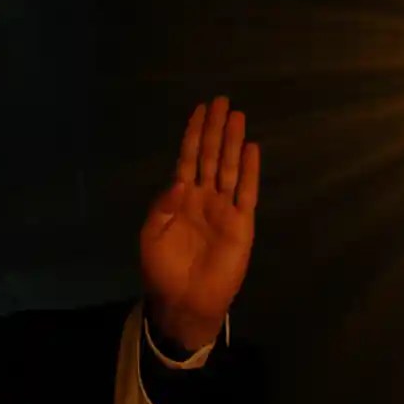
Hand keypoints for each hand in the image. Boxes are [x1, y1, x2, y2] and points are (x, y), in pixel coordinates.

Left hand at [141, 97, 259, 350]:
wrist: (185, 301)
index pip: (189, 158)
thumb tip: (178, 180)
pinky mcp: (241, 223)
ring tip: (238, 116)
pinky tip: (251, 149)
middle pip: (212, 156)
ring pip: (230, 167)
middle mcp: (204, 197)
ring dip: (233, 142)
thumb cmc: (164, 270)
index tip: (200, 109)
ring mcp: (224, 208)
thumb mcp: (152, 235)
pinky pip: (246, 192)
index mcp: (181, 198)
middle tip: (222, 101)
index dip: (194, 134)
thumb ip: (164, 205)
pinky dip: (250, 170)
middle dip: (216, 129)